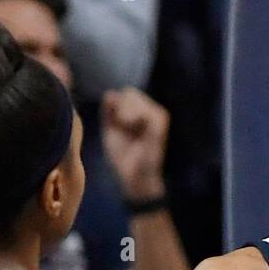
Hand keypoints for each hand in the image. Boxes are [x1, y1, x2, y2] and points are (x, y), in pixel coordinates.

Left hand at [101, 87, 169, 202]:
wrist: (134, 177)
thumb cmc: (124, 157)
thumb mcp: (110, 131)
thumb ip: (109, 111)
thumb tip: (110, 93)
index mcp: (139, 113)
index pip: (124, 94)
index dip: (115, 106)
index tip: (114, 124)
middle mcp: (150, 111)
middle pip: (129, 92)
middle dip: (120, 108)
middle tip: (122, 126)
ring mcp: (156, 115)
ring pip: (132, 95)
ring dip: (124, 111)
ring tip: (127, 128)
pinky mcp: (160, 120)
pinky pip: (141, 105)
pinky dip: (131, 114)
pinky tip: (131, 127)